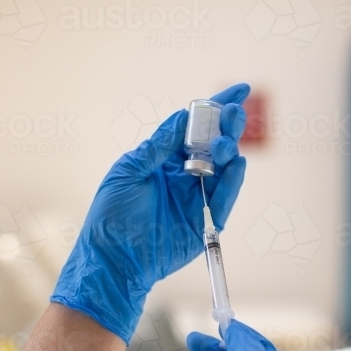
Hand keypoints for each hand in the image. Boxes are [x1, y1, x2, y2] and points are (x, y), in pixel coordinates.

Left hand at [51, 84, 248, 341]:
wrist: (112, 260)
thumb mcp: (129, 171)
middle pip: (213, 145)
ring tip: (225, 145)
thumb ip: (159, 146)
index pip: (193, 128)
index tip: (239, 89)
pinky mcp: (205, 223)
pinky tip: (235, 165)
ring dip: (228, 152)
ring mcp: (196, 199)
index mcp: (163, 160)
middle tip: (235, 113)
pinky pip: (224, 199)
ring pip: (223, 169)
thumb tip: (183, 117)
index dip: (215, 108)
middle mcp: (183, 176)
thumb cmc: (111, 216)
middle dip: (227, 126)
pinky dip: (232, 183)